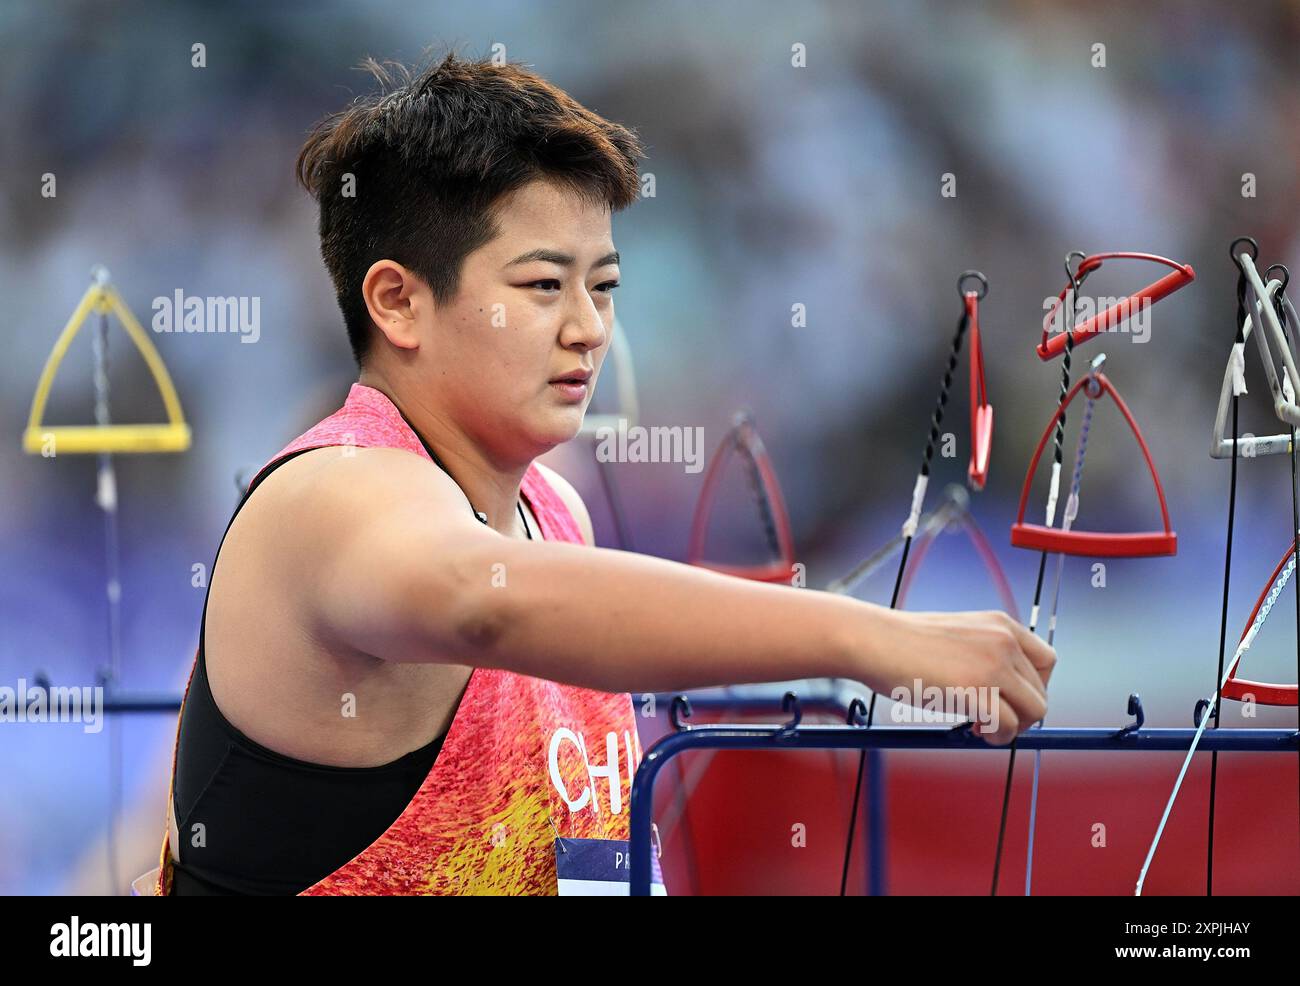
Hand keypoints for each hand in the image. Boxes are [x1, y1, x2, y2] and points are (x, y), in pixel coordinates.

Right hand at [857, 609, 1054, 745]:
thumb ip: (985, 656)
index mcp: (1000, 624)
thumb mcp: (957, 637)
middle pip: (1041, 691)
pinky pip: (1008, 726)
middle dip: (1021, 713)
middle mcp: (1004, 641)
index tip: (1010, 699)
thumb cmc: (902, 643)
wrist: (873, 640)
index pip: (1047, 661)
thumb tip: (1005, 696)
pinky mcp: (977, 691)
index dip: (1033, 687)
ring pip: (1033, 711)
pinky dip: (997, 736)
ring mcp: (992, 665)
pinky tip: (976, 731)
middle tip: (990, 720)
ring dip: (1012, 728)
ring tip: (982, 727)